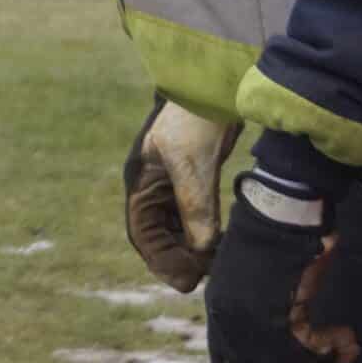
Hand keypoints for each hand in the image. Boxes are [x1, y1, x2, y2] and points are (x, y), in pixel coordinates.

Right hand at [123, 96, 240, 291]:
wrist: (217, 82)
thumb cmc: (195, 116)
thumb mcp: (192, 163)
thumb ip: (195, 206)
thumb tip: (202, 249)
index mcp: (140, 179)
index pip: (143, 231)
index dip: (160, 258)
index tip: (186, 279)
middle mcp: (152, 184)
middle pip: (159, 234)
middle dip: (178, 258)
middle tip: (204, 277)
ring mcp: (173, 181)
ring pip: (177, 228)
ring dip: (193, 248)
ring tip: (214, 265)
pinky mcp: (194, 177)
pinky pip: (195, 215)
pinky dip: (205, 232)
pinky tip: (221, 243)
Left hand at [203, 168, 359, 362]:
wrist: (282, 208)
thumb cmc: (272, 232)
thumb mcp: (250, 274)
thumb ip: (255, 307)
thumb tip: (280, 338)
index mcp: (217, 307)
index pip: (224, 359)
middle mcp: (228, 319)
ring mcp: (250, 319)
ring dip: (320, 361)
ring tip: (344, 347)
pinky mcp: (280, 316)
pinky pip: (307, 350)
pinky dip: (331, 348)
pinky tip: (347, 339)